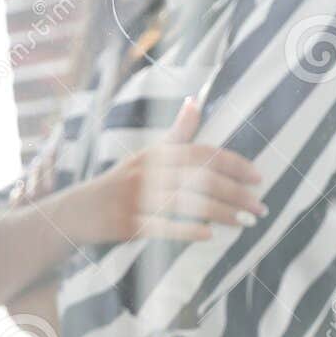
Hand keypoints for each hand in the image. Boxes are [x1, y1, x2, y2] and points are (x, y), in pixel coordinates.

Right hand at [58, 97, 265, 243]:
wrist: (75, 212)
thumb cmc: (119, 183)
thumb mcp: (145, 155)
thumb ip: (175, 133)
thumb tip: (195, 101)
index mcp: (154, 155)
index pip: (201, 154)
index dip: (232, 164)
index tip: (258, 178)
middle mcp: (145, 173)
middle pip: (200, 180)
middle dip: (236, 194)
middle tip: (260, 207)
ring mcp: (135, 199)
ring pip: (188, 204)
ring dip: (223, 214)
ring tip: (247, 223)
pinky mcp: (128, 224)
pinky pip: (164, 227)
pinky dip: (188, 230)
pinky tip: (209, 235)